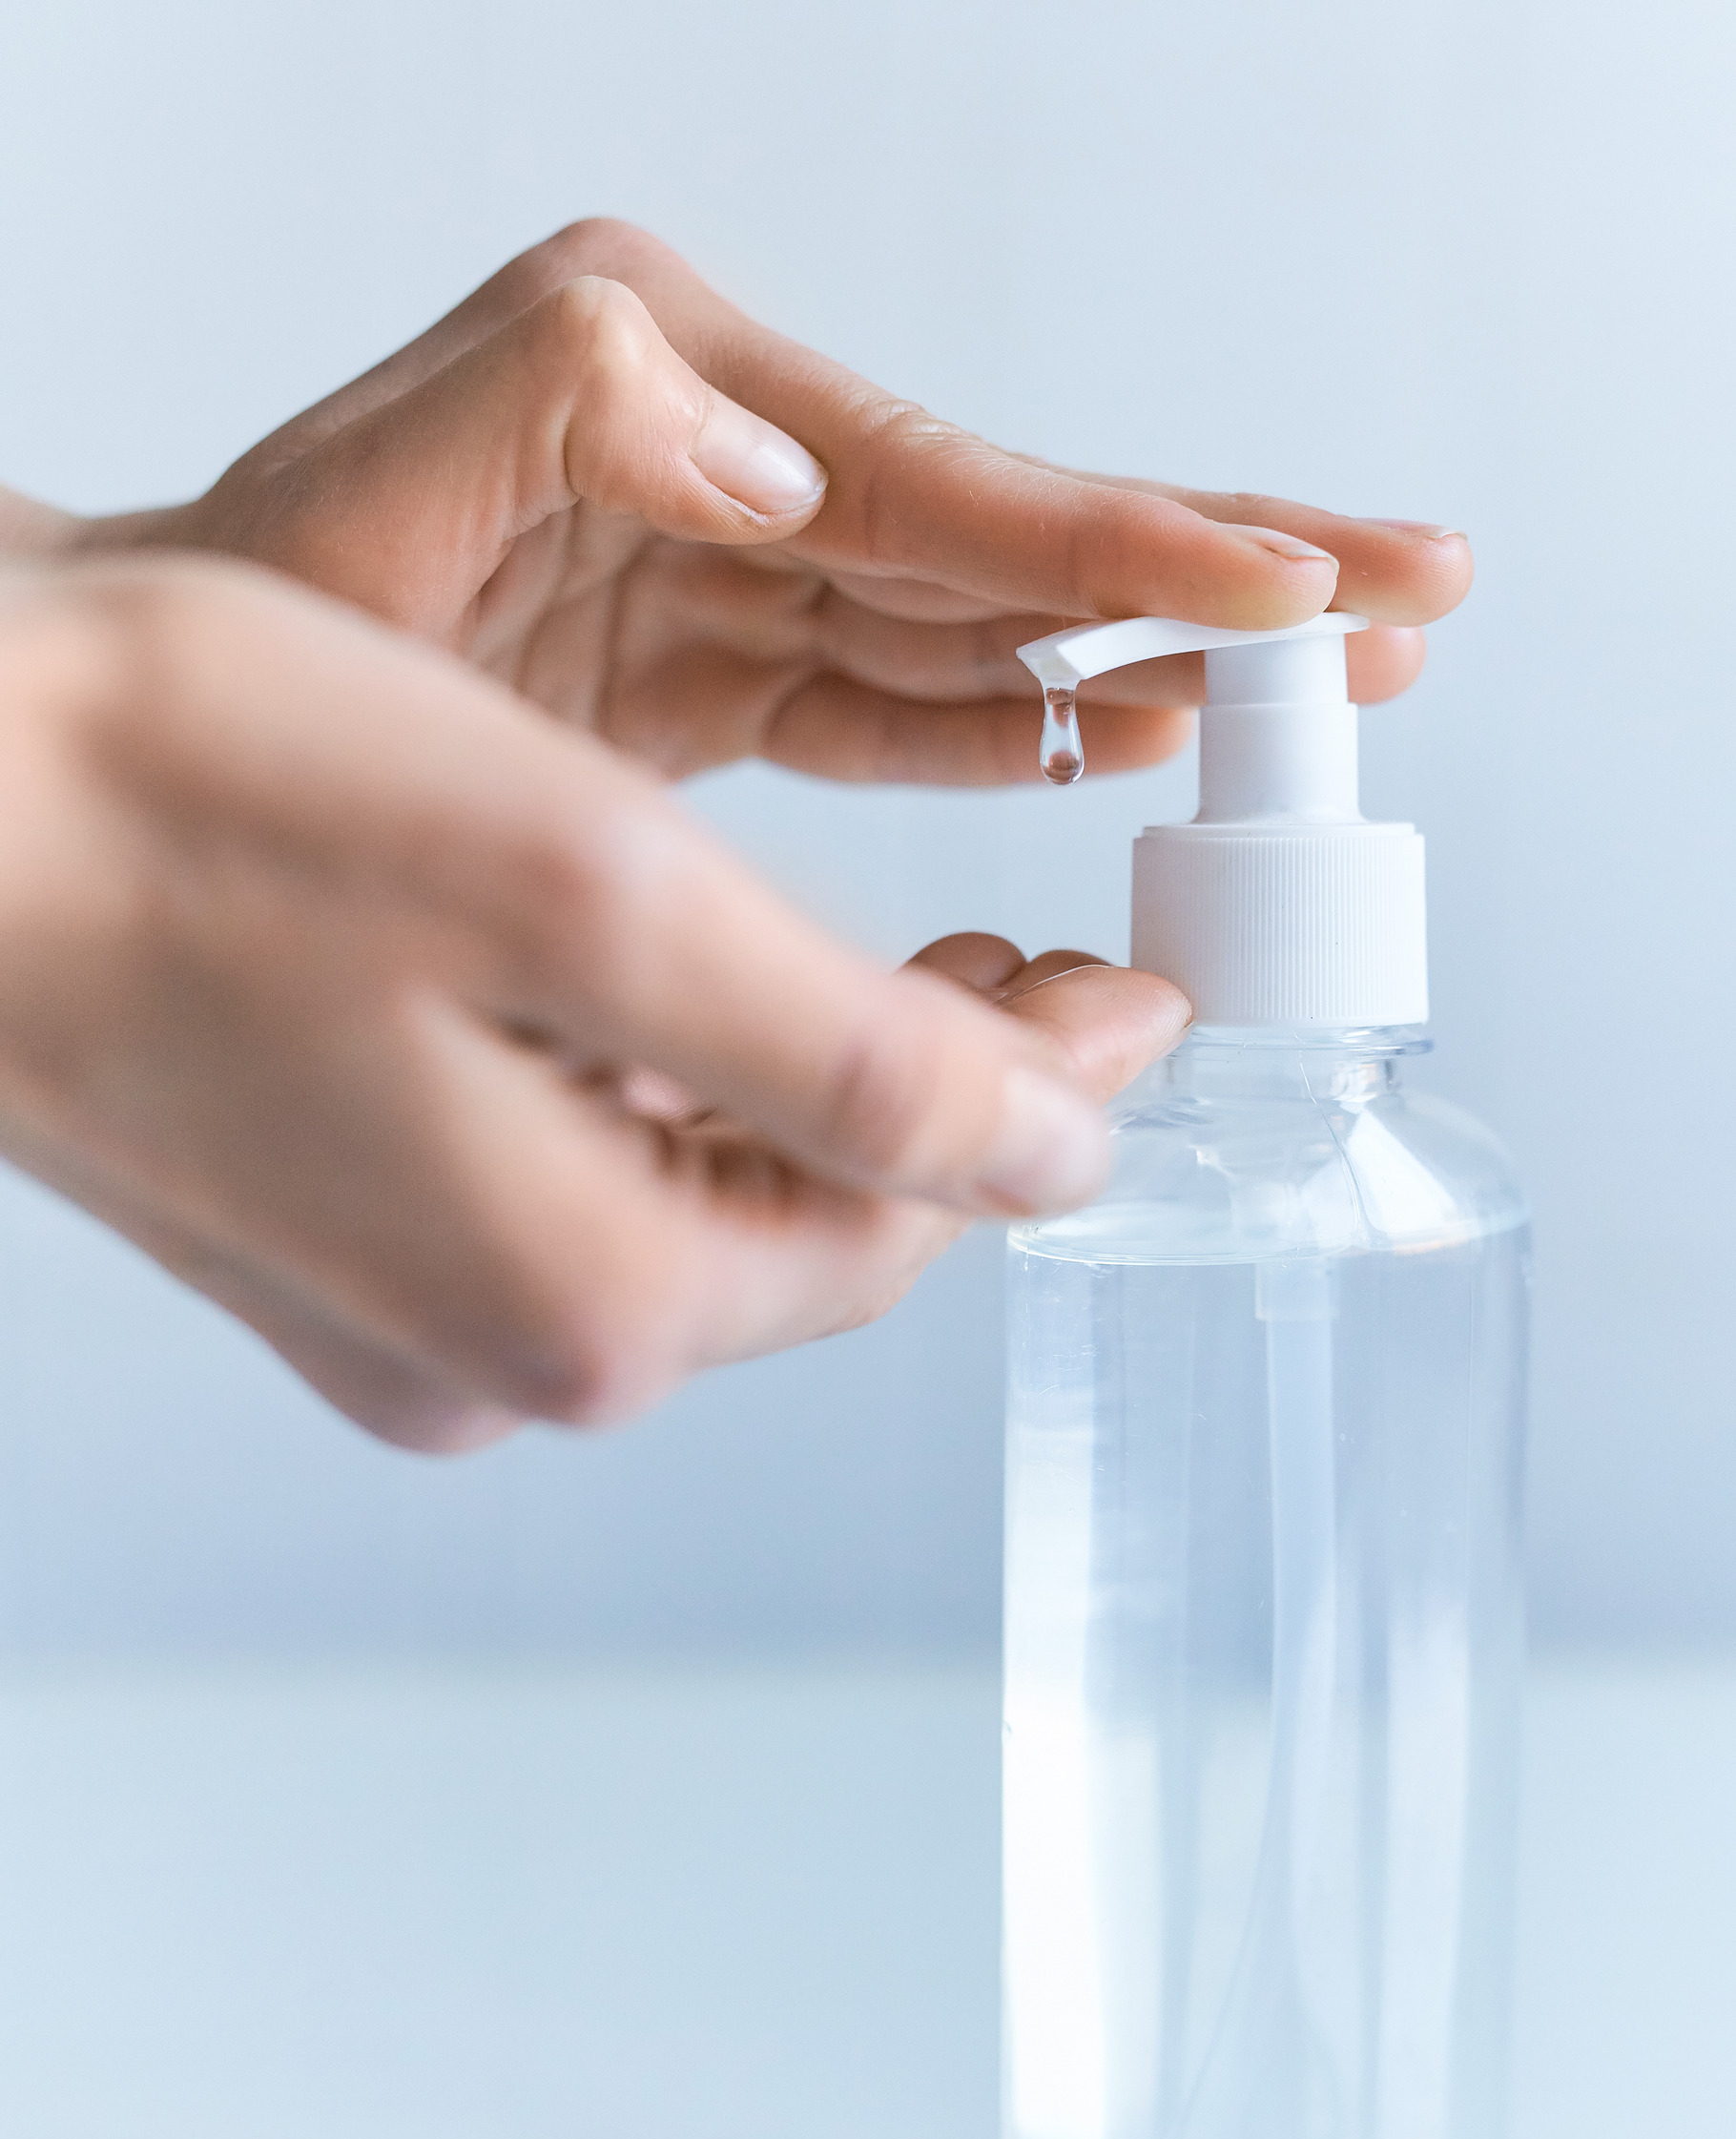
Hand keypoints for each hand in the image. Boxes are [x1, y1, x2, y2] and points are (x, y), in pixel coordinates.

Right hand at [0, 556, 1186, 1449]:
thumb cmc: (193, 803)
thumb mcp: (595, 893)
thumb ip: (858, 1054)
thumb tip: (1058, 1156)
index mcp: (583, 1299)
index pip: (903, 1220)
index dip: (1046, 1101)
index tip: (1143, 991)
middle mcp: (496, 1352)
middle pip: (807, 1235)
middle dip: (942, 1103)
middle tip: (1053, 965)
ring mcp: (402, 1315)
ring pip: (696, 1208)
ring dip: (815, 1092)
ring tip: (921, 960)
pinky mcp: (335, 1243)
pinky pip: (576, 1184)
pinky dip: (676, 1096)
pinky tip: (704, 996)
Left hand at [49, 221, 1469, 782]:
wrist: (170, 696)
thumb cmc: (254, 602)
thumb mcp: (380, 480)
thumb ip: (567, 414)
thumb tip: (777, 470)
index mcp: (681, 406)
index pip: (950, 495)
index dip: (1128, 547)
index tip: (1286, 585)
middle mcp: (734, 473)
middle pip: (1023, 536)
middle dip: (1225, 570)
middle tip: (1409, 596)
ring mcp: (737, 573)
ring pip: (995, 619)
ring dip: (1165, 647)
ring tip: (1329, 669)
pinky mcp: (720, 668)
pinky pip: (904, 696)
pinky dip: (1024, 720)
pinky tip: (1130, 733)